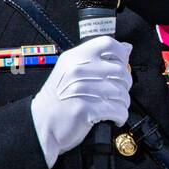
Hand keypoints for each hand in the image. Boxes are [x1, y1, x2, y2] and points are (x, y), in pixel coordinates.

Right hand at [30, 36, 132, 168]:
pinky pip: (117, 110)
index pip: (108, 44)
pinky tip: (114, 118)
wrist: (41, 124)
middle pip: (120, 70)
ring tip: (115, 107)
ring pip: (121, 93)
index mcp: (75, 57)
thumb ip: (98, 58)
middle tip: (118, 93)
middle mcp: (78, 70)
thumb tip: (127, 47)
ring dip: (123, 103)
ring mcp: (82, 89)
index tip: (123, 64)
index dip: (122, 54)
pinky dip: (120, 116)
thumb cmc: (59, 98)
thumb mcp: (71, 70)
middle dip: (125, 85)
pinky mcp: (85, 109)